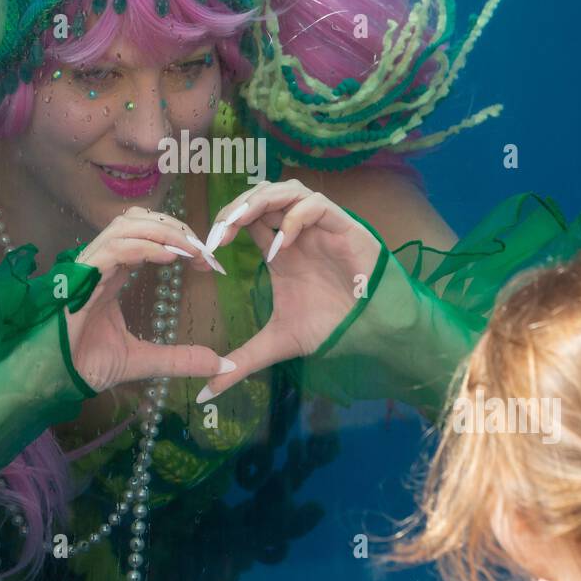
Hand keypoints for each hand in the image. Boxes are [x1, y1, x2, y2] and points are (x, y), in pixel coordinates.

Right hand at [65, 206, 235, 392]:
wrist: (49, 381)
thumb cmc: (83, 365)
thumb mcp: (143, 361)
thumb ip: (179, 359)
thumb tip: (219, 363)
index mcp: (112, 274)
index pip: (145, 236)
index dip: (178, 239)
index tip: (207, 260)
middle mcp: (101, 264)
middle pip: (137, 221)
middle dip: (174, 228)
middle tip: (204, 249)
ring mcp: (89, 268)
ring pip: (124, 227)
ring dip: (162, 232)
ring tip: (191, 249)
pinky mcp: (80, 279)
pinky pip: (112, 249)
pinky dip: (142, 247)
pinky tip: (167, 257)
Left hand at [196, 179, 381, 400]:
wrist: (373, 332)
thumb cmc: (332, 327)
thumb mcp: (277, 342)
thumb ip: (243, 360)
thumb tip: (207, 390)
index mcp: (280, 249)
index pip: (248, 218)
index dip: (225, 224)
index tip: (208, 247)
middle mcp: (297, 232)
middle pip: (263, 195)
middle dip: (237, 205)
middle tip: (219, 230)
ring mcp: (320, 226)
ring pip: (289, 189)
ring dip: (262, 200)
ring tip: (241, 222)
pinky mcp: (344, 227)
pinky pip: (317, 205)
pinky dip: (295, 217)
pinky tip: (281, 244)